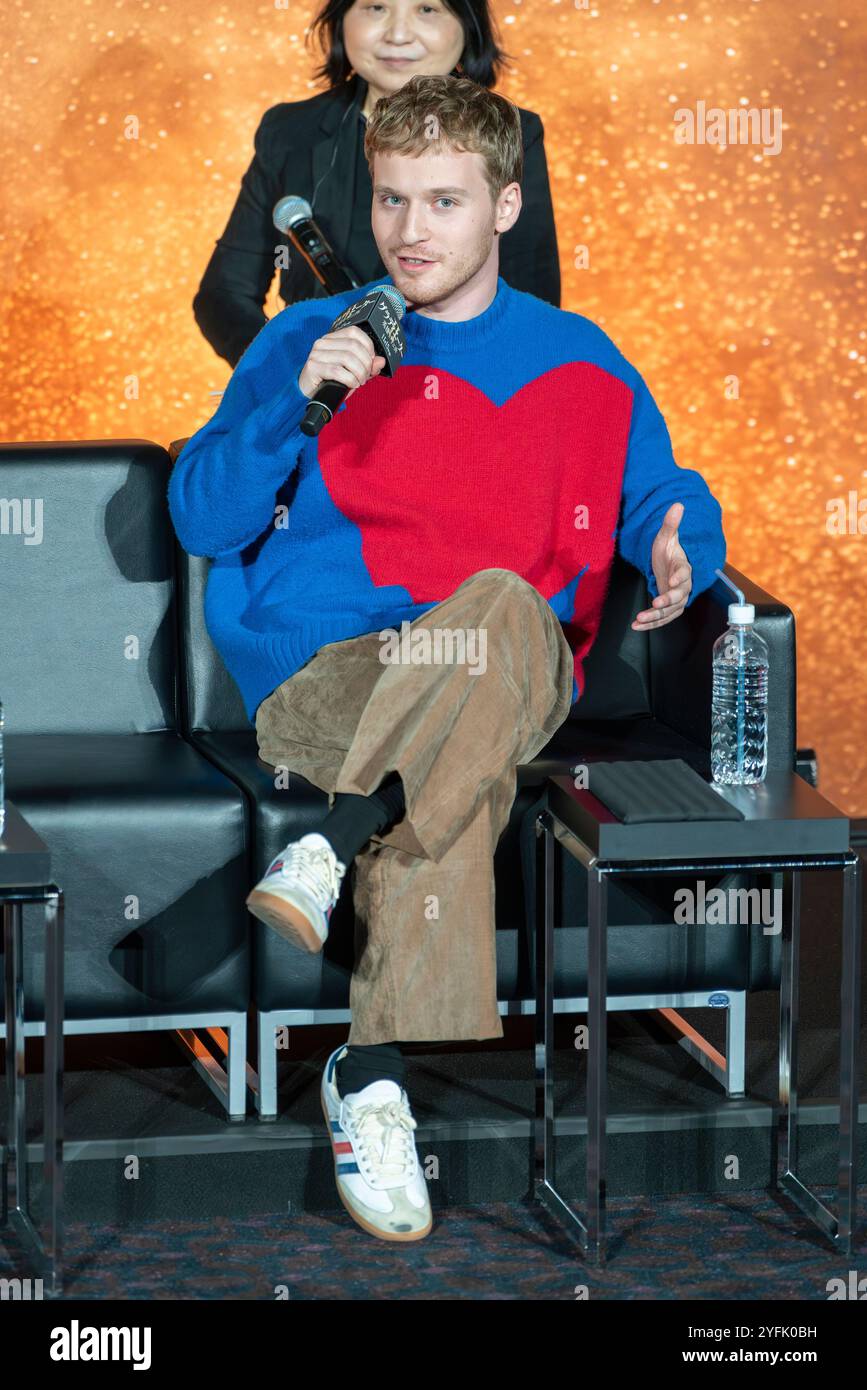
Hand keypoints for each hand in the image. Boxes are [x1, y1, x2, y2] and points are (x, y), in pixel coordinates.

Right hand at [298, 325, 385, 400]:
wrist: (311, 394)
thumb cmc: (331, 381)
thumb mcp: (353, 372)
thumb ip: (367, 366)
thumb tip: (381, 361)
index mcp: (332, 338)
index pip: (354, 332)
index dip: (368, 346)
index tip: (371, 361)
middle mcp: (323, 342)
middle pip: (353, 346)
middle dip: (366, 363)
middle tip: (366, 376)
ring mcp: (316, 354)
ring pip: (347, 358)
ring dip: (359, 373)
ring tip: (360, 382)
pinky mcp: (312, 367)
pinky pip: (338, 371)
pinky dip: (350, 379)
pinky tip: (352, 384)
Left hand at [631, 501, 692, 629]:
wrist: (668, 566)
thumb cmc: (668, 552)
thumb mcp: (666, 538)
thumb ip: (670, 524)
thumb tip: (678, 504)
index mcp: (683, 568)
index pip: (684, 573)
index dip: (679, 578)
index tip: (673, 581)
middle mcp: (683, 586)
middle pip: (679, 596)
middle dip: (667, 600)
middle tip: (656, 602)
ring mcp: (676, 600)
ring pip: (669, 611)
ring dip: (655, 617)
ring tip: (640, 619)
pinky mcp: (668, 609)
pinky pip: (662, 619)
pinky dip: (650, 624)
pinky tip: (636, 626)